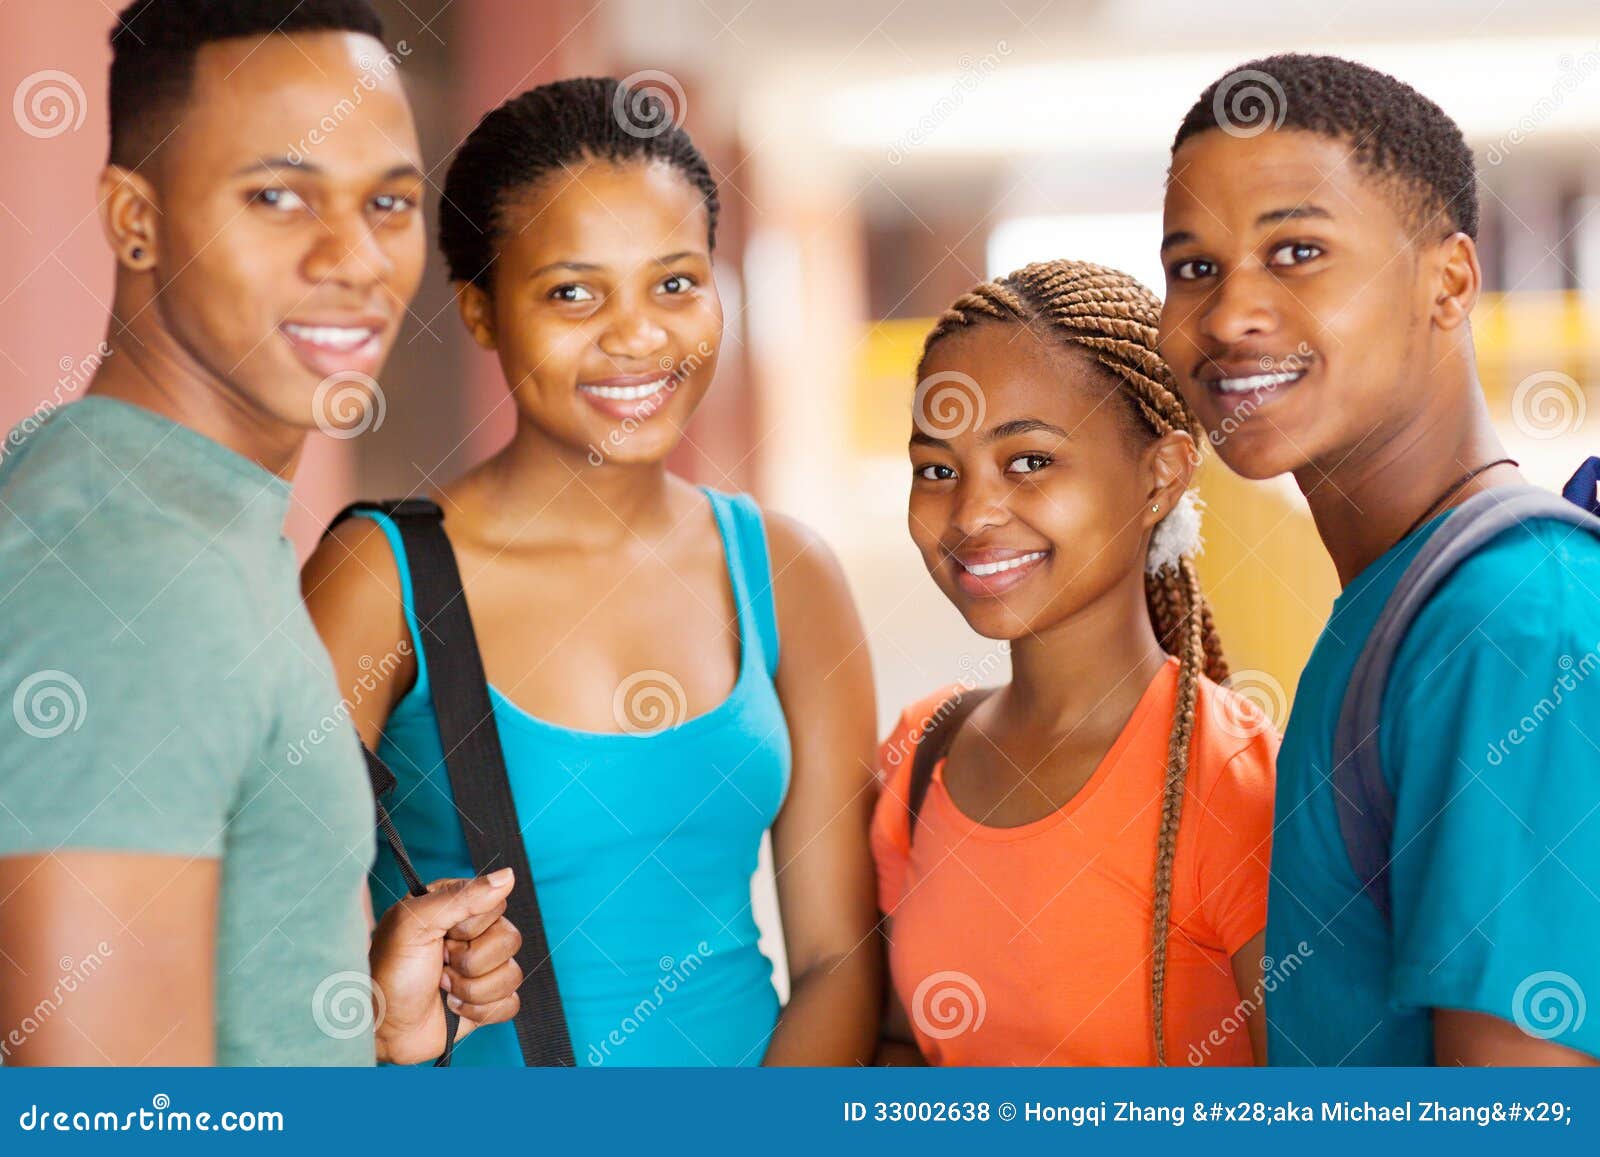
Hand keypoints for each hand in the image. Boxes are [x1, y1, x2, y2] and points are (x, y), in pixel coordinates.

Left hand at [369, 869, 522, 1064]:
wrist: (381, 1030)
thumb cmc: (389, 973)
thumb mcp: (414, 924)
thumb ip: (461, 897)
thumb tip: (508, 876)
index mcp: (456, 908)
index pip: (496, 905)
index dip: (470, 927)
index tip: (441, 936)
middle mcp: (473, 935)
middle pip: (509, 939)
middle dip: (470, 962)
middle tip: (438, 965)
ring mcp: (481, 969)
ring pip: (512, 974)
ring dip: (472, 989)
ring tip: (442, 989)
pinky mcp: (487, 1001)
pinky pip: (510, 1003)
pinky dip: (480, 1011)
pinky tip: (454, 1008)